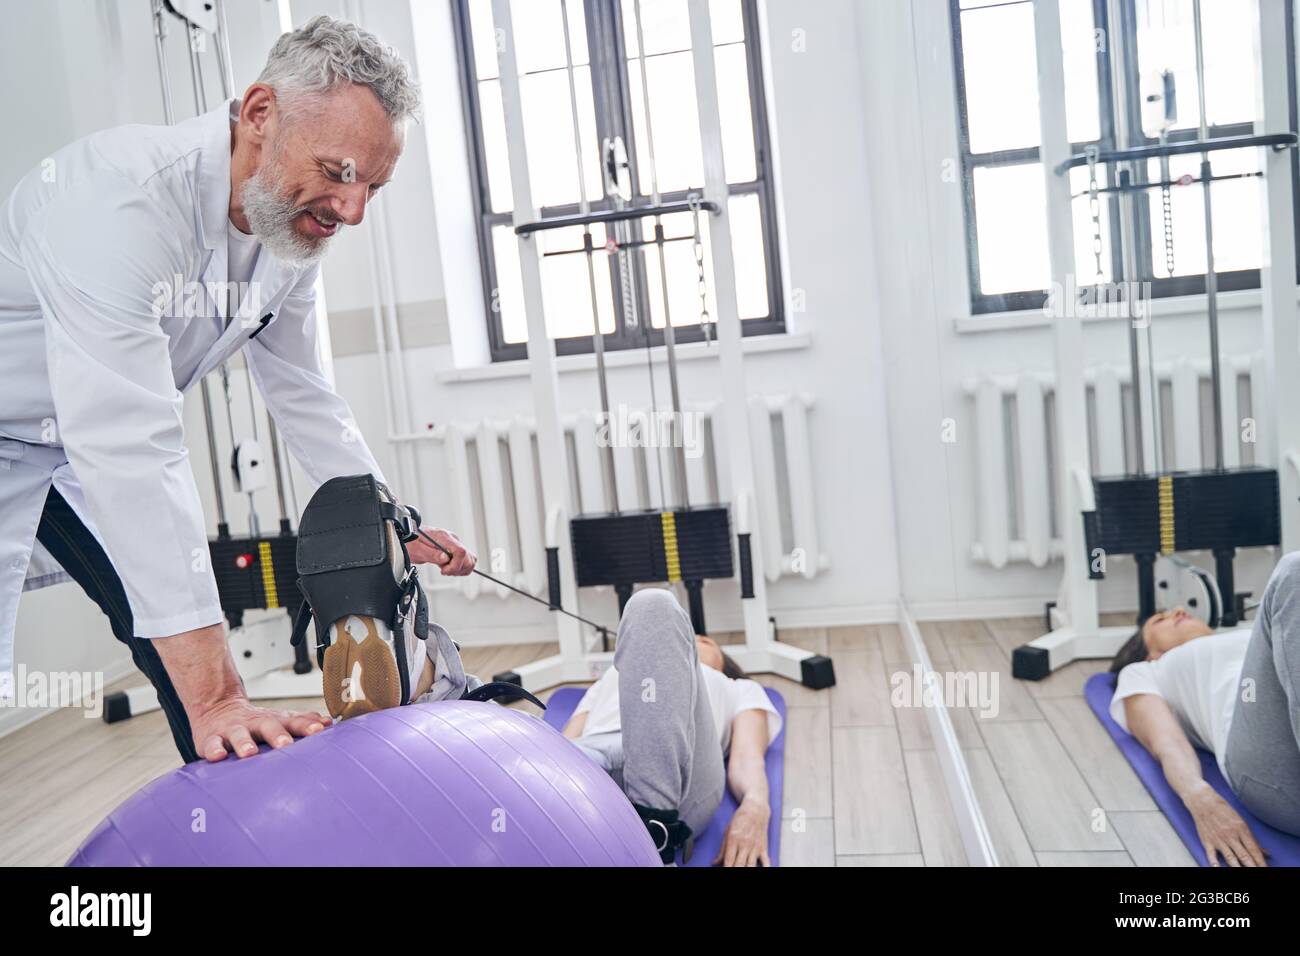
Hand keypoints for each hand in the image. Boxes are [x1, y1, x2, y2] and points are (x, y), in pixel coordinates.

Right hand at [192, 696, 331, 762]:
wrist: (218, 709)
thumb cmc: (256, 721)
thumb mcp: (279, 719)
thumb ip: (302, 721)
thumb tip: (328, 722)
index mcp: (274, 720)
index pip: (293, 721)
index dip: (306, 725)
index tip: (319, 730)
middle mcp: (255, 723)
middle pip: (267, 725)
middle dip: (277, 734)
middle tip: (286, 744)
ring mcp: (233, 730)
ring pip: (238, 734)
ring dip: (244, 743)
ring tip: (249, 753)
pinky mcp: (212, 739)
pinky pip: (212, 744)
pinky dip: (214, 749)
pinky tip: (218, 756)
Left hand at [407, 527, 476, 575]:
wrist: (409, 536)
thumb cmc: (411, 542)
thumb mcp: (417, 550)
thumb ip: (432, 554)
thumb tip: (445, 559)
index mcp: (443, 537)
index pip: (461, 551)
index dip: (456, 565)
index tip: (445, 570)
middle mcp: (452, 539)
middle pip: (468, 557)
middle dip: (457, 569)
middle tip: (443, 570)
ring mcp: (455, 544)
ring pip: (470, 560)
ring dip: (459, 569)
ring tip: (446, 569)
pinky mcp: (455, 549)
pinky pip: (466, 560)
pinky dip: (460, 568)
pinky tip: (448, 567)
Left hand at [713, 796, 770, 866]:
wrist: (756, 809)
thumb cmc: (740, 819)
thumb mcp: (727, 831)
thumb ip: (722, 849)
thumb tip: (715, 862)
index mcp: (733, 840)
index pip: (728, 861)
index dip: (726, 869)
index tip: (724, 871)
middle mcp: (744, 845)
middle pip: (739, 865)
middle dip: (735, 870)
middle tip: (731, 872)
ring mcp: (755, 847)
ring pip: (751, 866)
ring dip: (747, 870)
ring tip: (743, 872)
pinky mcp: (763, 848)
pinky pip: (766, 861)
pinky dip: (766, 867)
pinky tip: (764, 870)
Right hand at [1186, 783, 1266, 865]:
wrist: (1202, 800)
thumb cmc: (1222, 809)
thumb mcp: (1241, 821)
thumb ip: (1253, 839)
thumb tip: (1265, 852)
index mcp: (1241, 830)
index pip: (1254, 851)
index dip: (1261, 862)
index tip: (1266, 869)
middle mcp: (1231, 836)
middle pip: (1245, 857)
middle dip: (1253, 867)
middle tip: (1259, 873)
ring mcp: (1218, 839)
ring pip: (1231, 858)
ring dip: (1238, 868)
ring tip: (1244, 875)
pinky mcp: (1207, 841)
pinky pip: (1211, 855)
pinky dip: (1214, 863)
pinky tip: (1218, 869)